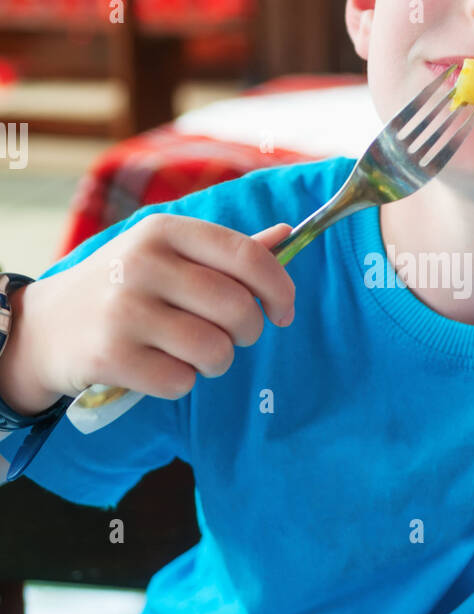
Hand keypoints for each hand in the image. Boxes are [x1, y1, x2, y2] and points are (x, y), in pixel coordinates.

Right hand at [4, 216, 295, 411]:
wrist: (45, 327)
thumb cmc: (122, 288)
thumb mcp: (165, 255)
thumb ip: (226, 250)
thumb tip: (287, 235)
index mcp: (164, 231)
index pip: (246, 255)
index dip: (279, 288)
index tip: (283, 312)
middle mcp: (143, 263)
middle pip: (237, 308)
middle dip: (247, 332)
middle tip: (233, 337)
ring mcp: (124, 310)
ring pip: (214, 350)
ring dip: (216, 362)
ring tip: (195, 354)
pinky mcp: (109, 355)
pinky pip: (180, 381)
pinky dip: (180, 382)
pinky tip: (158, 367)